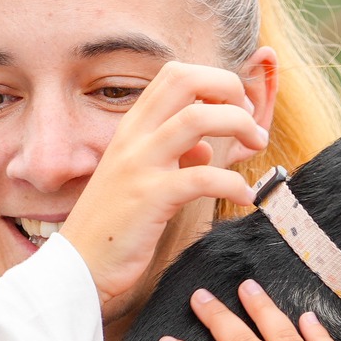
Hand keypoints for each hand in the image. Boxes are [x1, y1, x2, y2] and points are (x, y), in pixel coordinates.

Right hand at [62, 62, 267, 310]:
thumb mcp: (141, 177)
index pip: (175, 75)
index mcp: (132, 127)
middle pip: (185, 80)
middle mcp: (134, 137)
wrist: (81, 265)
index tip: (236, 107)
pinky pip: (203, 178)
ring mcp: (140, 165)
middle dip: (228, 89)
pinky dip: (233, 184)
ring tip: (259, 147)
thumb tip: (205, 148)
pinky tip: (244, 198)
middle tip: (250, 120)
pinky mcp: (150, 198)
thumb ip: (173, 156)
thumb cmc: (115, 224)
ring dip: (239, 126)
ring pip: (197, 118)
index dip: (214, 81)